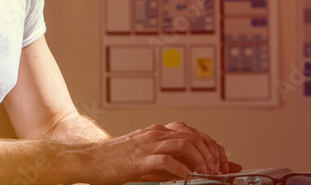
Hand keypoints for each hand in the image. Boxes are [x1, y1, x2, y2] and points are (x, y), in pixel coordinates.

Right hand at [84, 121, 232, 183]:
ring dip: (200, 159)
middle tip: (218, 170)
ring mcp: (148, 144)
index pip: (194, 133)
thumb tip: (191, 170)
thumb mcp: (146, 156)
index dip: (211, 146)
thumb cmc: (115, 160)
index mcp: (159, 131)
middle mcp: (156, 134)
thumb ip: (169, 160)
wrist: (88, 159)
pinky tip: (187, 177)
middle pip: (194, 137)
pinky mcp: (139, 158)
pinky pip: (166, 160)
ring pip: (185, 144)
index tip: (222, 161)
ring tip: (206, 173)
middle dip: (211, 153)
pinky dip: (180, 169)